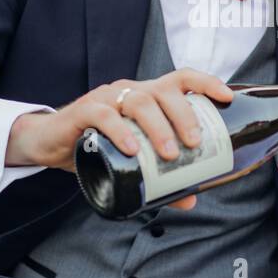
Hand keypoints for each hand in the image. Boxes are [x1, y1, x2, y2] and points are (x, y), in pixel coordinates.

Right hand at [7, 68, 233, 210]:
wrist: (51, 143)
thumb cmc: (98, 145)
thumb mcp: (133, 161)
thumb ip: (161, 178)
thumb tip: (191, 200)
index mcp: (148, 96)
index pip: (181, 78)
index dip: (206, 83)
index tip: (226, 98)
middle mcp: (130, 90)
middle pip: (164, 91)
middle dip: (184, 114)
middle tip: (194, 143)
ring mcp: (107, 98)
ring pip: (137, 101)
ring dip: (157, 126)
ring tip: (168, 153)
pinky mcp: (84, 111)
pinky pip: (103, 115)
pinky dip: (120, 131)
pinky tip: (132, 149)